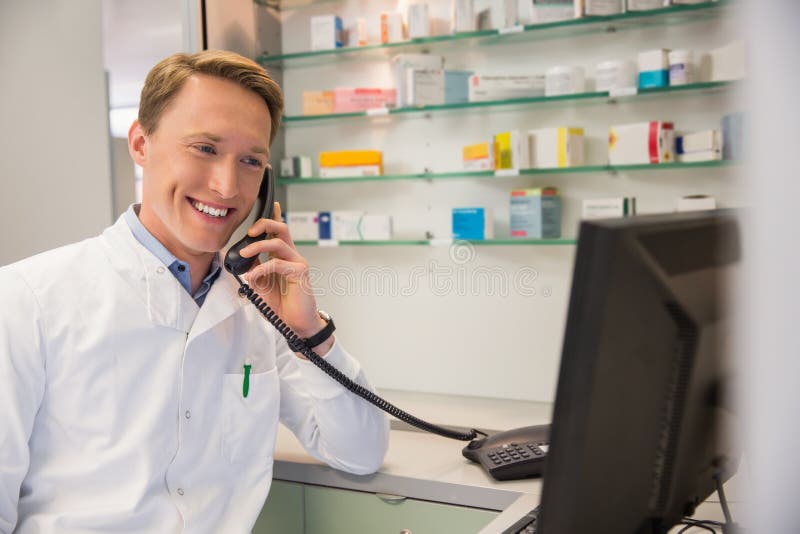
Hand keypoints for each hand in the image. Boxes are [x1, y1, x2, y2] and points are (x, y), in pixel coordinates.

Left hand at [238, 202, 332, 355]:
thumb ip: (254, 272)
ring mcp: (298, 262)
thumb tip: (241, 262)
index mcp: (282, 256)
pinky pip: (277, 263)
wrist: (296, 325)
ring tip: (244, 254)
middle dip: (264, 224)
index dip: (274, 216)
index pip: (279, 231)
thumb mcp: (261, 287)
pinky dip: (261, 268)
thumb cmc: (281, 306)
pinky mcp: (300, 272)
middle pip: (281, 228)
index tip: (271, 202)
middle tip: (249, 232)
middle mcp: (291, 256)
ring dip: (258, 246)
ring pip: (278, 242)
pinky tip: (253, 278)